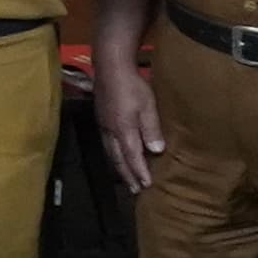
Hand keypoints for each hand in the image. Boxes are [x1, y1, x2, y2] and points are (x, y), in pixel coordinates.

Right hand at [93, 57, 164, 192]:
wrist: (110, 67)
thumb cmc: (132, 86)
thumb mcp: (148, 106)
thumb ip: (151, 129)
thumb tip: (156, 151)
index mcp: (123, 130)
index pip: (132, 156)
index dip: (139, 172)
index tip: (147, 186)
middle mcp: (110, 131)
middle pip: (118, 159)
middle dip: (127, 175)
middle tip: (135, 191)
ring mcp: (103, 125)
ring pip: (110, 153)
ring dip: (119, 168)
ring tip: (127, 179)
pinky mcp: (101, 119)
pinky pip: (107, 144)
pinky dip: (113, 156)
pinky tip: (117, 156)